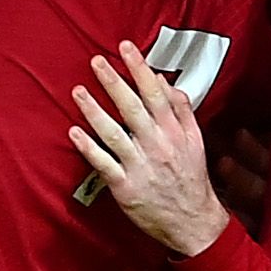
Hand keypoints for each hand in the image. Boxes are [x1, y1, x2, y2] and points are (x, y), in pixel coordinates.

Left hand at [70, 46, 225, 254]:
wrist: (193, 222)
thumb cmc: (191, 179)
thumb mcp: (195, 141)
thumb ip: (181, 110)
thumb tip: (165, 84)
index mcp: (174, 132)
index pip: (156, 93)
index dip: (140, 69)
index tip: (126, 48)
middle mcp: (157, 145)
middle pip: (133, 108)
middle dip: (114, 82)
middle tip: (96, 61)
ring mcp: (141, 166)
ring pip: (115, 133)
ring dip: (94, 111)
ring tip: (78, 91)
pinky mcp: (126, 187)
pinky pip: (104, 164)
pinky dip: (89, 148)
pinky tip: (75, 132)